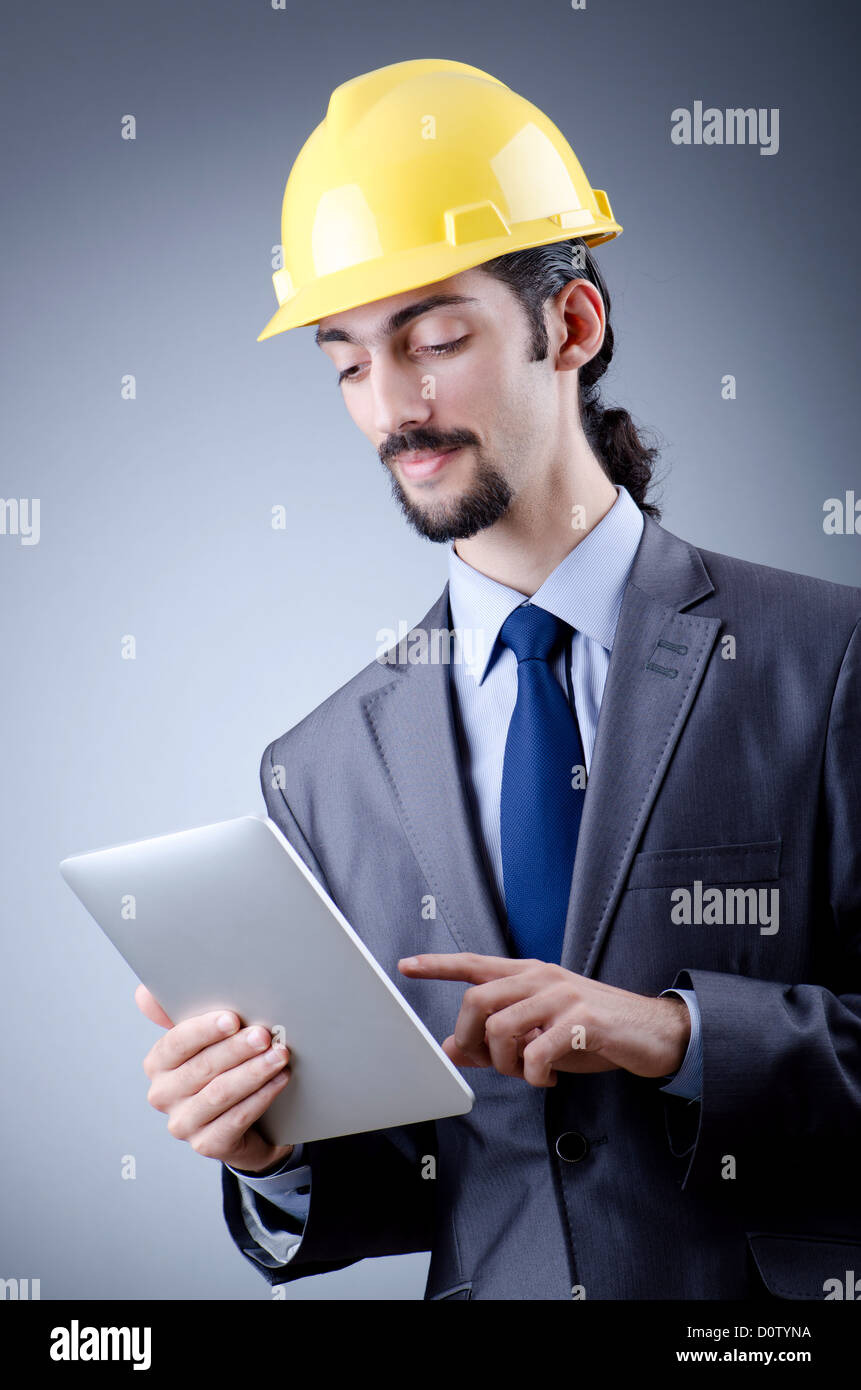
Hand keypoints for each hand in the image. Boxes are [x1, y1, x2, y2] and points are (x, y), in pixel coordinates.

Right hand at [136, 984, 294, 1173]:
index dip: (205, 1030)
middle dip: (237, 1049)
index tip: (233, 1018)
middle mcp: (163, 1095)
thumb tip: (145, 993)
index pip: (176, 1043)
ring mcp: (183, 1124)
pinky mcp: (207, 1144)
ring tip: (280, 1055)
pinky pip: (236, 1119)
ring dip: (254, 1072)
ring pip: (220, 1093)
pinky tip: (279, 1080)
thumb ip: (181, 1013)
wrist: (248, 1119)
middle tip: (265, 1035)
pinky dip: (261, 1097)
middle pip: (202, 1068)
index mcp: (158, 1064)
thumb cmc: (226, 1067)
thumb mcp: (209, 1039)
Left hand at [398, 954, 689, 1088]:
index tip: (406, 966)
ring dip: (505, 1064)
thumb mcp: (543, 1031)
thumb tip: (453, 1047)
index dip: (438, 966)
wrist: (653, 1032)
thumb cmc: (595, 1030)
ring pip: (501, 1029)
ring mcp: (562, 996)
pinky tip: (549, 1078)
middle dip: (472, 1040)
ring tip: (528, 1073)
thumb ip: (499, 1037)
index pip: (474, 964)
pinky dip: (535, 1076)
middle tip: (492, 1063)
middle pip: (476, 1001)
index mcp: (529, 975)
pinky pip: (536, 1052)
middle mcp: (541, 977)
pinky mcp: (582, 1020)